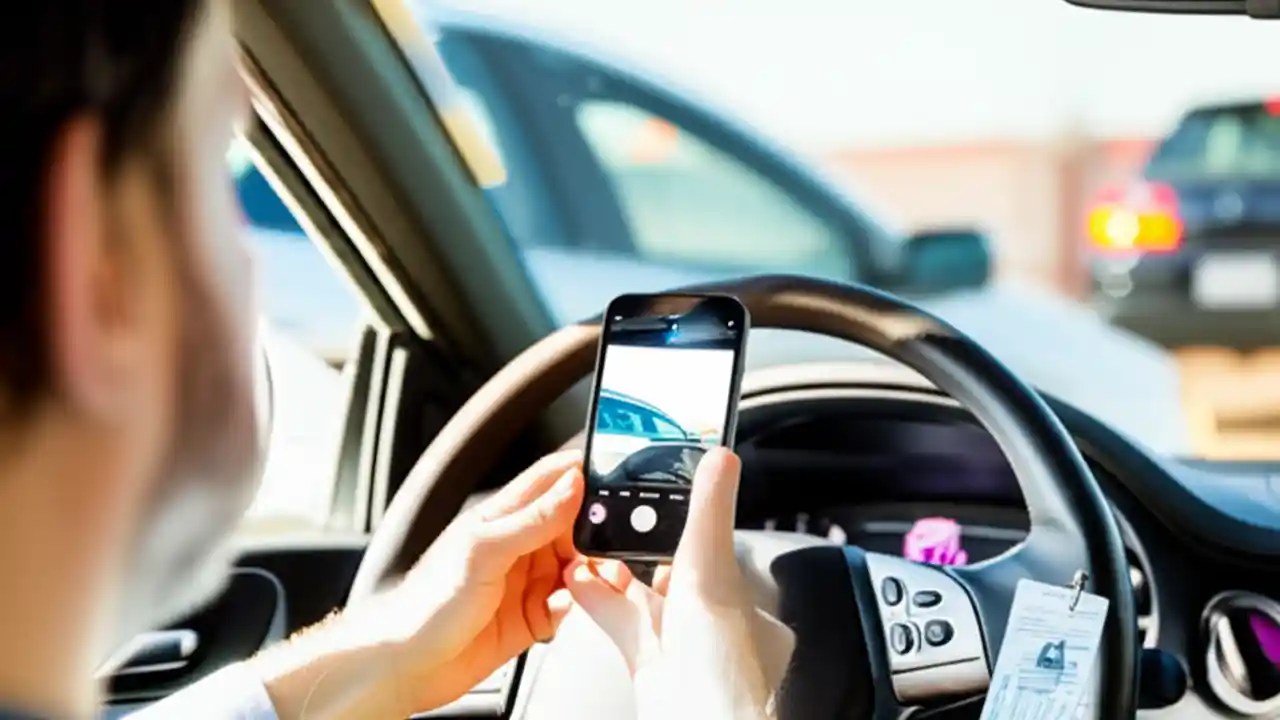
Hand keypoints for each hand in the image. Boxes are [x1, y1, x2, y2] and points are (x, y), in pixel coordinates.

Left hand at [252, 451, 583, 718]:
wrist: (409, 665)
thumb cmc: (427, 603)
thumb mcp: (485, 551)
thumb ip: (533, 519)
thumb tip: (573, 485)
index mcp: (502, 517)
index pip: (551, 479)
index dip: (582, 472)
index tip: (615, 478)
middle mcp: (518, 546)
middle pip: (574, 525)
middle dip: (595, 532)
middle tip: (606, 543)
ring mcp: (526, 582)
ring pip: (578, 566)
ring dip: (588, 572)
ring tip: (581, 580)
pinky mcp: (533, 618)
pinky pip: (570, 606)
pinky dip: (576, 606)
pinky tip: (564, 608)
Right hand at [564, 448, 793, 719]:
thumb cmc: (723, 668)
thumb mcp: (714, 571)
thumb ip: (709, 513)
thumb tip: (721, 458)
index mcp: (749, 604)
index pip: (720, 549)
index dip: (691, 522)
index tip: (666, 492)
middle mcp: (717, 627)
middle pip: (676, 571)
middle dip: (643, 545)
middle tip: (618, 513)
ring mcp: (680, 647)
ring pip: (644, 596)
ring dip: (614, 568)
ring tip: (590, 540)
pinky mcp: (648, 664)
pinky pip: (620, 621)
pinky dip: (596, 597)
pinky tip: (578, 576)